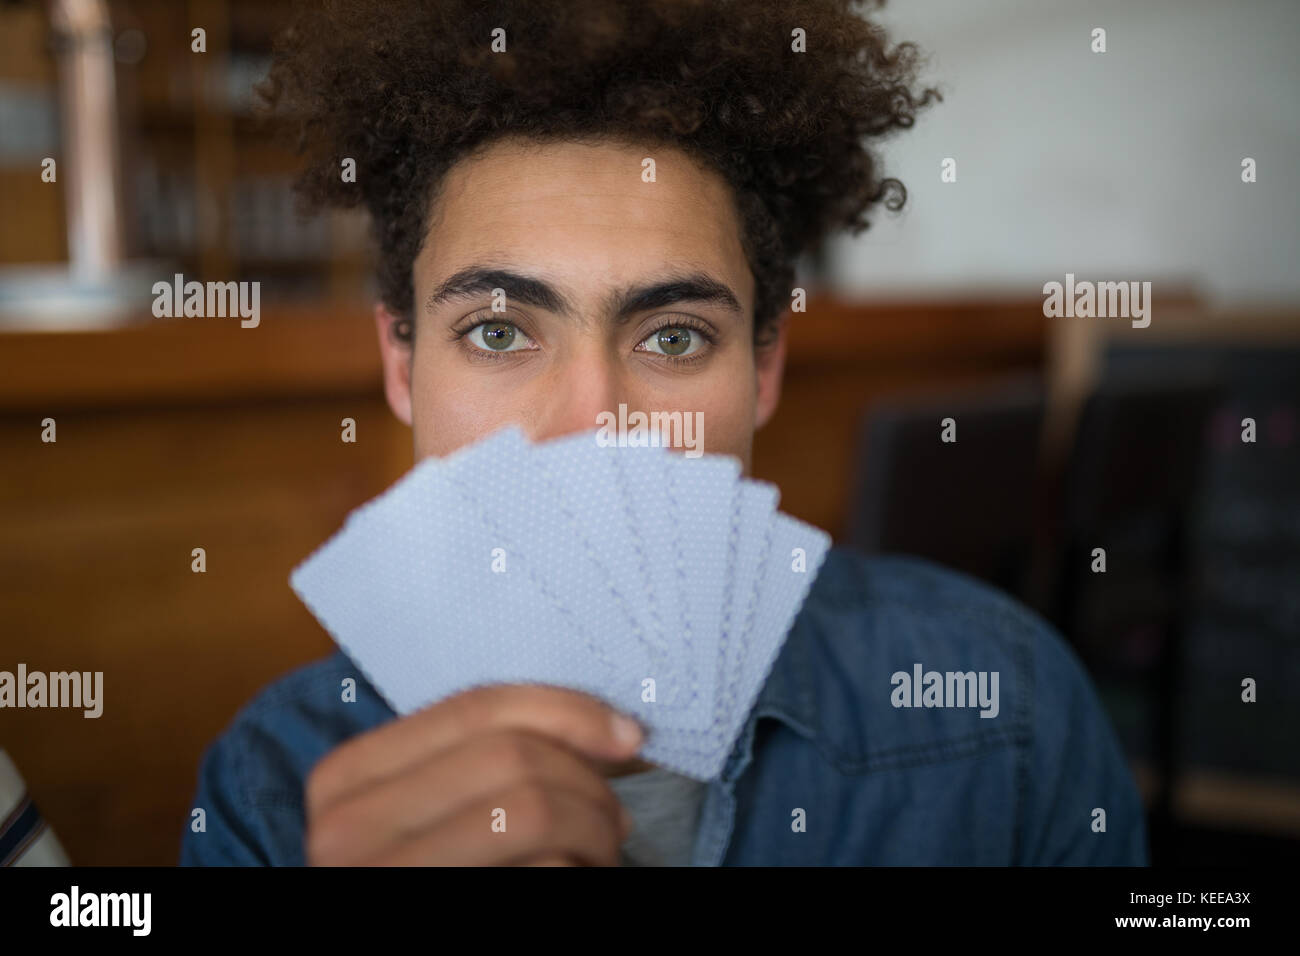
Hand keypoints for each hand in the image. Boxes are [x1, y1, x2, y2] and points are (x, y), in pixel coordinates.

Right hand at [304, 684, 642, 865]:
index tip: (626, 734)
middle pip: (509, 757)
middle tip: (614, 819)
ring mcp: (385, 878)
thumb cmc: (437, 872)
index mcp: (344, 782)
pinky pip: (545, 870)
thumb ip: (488, 762)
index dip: (565, 711)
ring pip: (532, 810)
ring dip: (592, 829)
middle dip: (586, 782)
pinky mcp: (436, 923)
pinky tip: (575, 880)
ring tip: (600, 854)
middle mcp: (347, 832)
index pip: (472, 709)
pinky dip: (579, 870)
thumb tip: (614, 731)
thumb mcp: (433, 810)